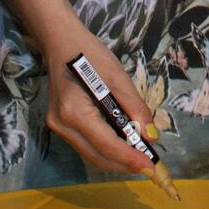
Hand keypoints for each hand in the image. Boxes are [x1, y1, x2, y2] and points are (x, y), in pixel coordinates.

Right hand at [44, 19, 158, 176]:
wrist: (60, 41)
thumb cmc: (89, 54)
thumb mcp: (118, 77)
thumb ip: (135, 108)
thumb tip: (151, 135)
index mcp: (75, 112)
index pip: (106, 145)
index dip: (129, 158)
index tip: (151, 167)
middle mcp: (62, 125)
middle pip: (97, 156)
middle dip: (124, 164)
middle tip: (149, 165)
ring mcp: (57, 127)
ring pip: (90, 153)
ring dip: (115, 158)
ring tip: (139, 155)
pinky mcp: (59, 124)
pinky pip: (85, 144)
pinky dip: (104, 148)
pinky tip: (121, 143)